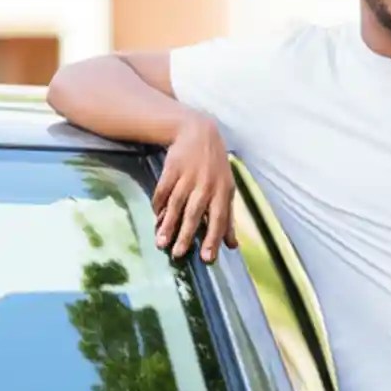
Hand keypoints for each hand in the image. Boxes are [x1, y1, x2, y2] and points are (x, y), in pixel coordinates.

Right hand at [152, 113, 237, 262]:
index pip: (219, 218)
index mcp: (223, 190)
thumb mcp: (227, 188)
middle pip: (195, 213)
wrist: (198, 132)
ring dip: (168, 224)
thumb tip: (233, 246)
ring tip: (161, 242)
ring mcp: (188, 176)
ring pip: (176, 204)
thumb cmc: (215, 166)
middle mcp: (206, 184)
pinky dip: (159, 205)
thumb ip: (228, 218)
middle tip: (178, 254)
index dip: (213, 238)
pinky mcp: (172, 169)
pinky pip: (163, 191)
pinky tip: (156, 218)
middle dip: (186, 235)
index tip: (207, 258)